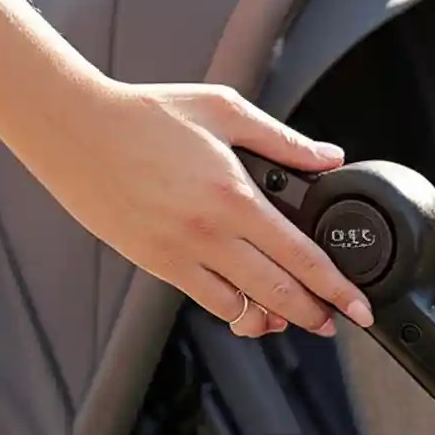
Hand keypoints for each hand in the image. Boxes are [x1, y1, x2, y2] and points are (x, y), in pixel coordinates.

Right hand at [5, 79, 373, 337]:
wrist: (75, 130)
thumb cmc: (145, 115)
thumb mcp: (223, 110)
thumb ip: (282, 140)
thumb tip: (328, 158)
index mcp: (234, 194)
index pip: (301, 256)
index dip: (336, 288)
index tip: (359, 306)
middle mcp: (210, 233)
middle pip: (278, 293)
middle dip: (315, 314)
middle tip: (336, 324)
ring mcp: (180, 254)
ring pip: (241, 308)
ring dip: (274, 319)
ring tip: (295, 317)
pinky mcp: (155, 263)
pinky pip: (205, 301)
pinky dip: (233, 310)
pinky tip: (248, 305)